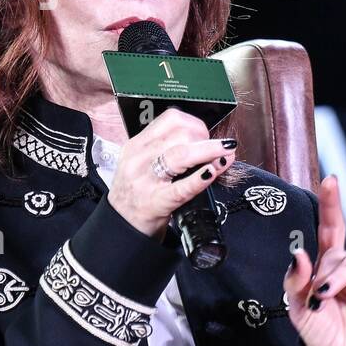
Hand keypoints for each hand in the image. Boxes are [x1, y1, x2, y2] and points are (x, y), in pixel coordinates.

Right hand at [106, 108, 237, 239]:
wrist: (120, 225)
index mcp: (137, 145)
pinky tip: (212, 172)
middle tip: (216, 148)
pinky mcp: (155, 203)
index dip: (195, 124)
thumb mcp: (142, 163)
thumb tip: (207, 142)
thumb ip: (167, 149)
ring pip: (180, 155)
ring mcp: (146, 182)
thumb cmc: (136, 192)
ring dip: (209, 151)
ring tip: (225, 152)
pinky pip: (181, 188)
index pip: (170, 120)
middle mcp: (138, 159)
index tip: (205, 134)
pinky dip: (200, 179)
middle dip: (205, 138)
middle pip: (179, 135)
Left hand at [283, 174, 345, 345]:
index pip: (330, 228)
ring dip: (343, 274)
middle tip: (319, 295)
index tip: (331, 181)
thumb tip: (298, 253)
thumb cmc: (320, 334)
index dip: (331, 204)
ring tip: (329, 295)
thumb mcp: (298, 309)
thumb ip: (295, 281)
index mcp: (326, 267)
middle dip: (328, 269)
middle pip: (339, 250)